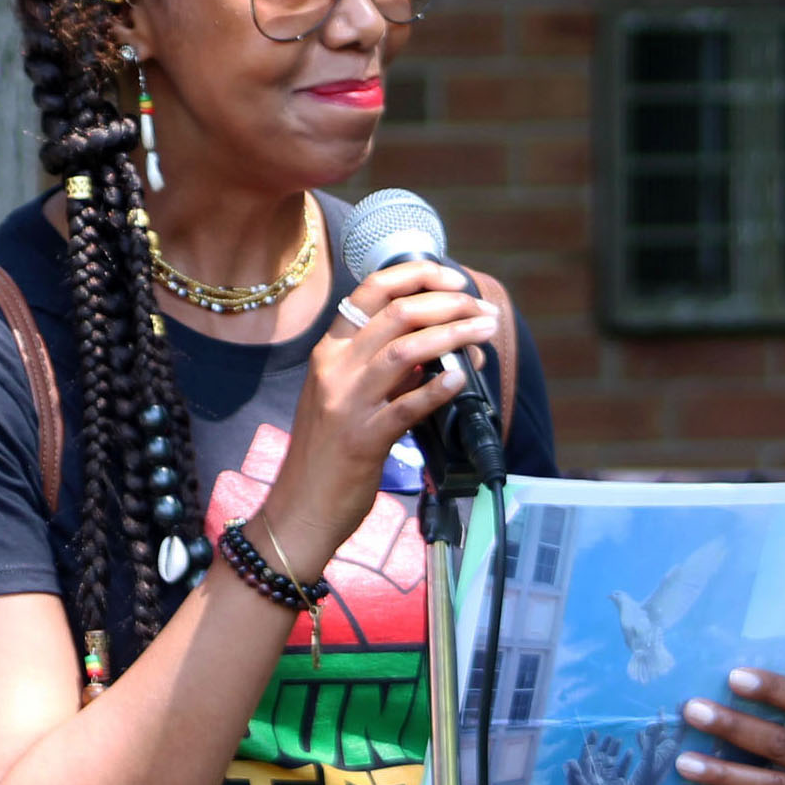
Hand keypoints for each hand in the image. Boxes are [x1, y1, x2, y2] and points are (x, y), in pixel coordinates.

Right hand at [259, 260, 499, 573]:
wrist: (299, 509)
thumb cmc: (327, 453)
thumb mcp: (347, 396)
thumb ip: (386, 369)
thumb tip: (442, 347)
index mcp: (329, 351)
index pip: (372, 290)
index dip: (417, 275)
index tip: (452, 277)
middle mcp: (334, 368)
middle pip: (397, 313)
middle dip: (449, 304)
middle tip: (482, 311)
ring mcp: (346, 402)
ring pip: (406, 350)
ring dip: (454, 336)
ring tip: (485, 334)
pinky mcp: (362, 439)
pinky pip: (407, 406)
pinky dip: (438, 388)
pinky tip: (462, 380)